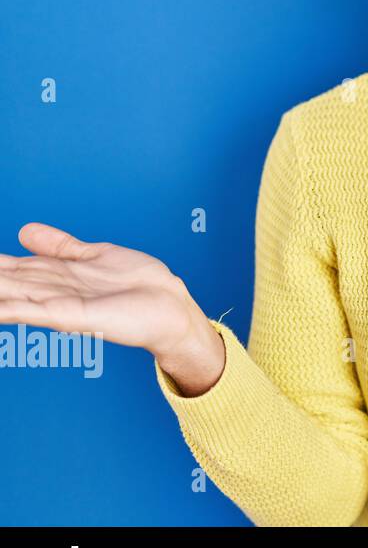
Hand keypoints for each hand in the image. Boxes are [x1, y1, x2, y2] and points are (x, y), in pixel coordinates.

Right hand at [0, 222, 224, 391]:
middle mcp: (52, 291)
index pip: (10, 267)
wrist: (170, 306)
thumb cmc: (139, 284)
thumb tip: (24, 230)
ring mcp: (61, 304)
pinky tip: (0, 307)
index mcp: (55, 274)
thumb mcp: (93, 254)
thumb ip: (59, 246)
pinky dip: (14, 309)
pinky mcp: (76, 317)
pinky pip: (38, 311)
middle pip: (6, 282)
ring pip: (13, 296)